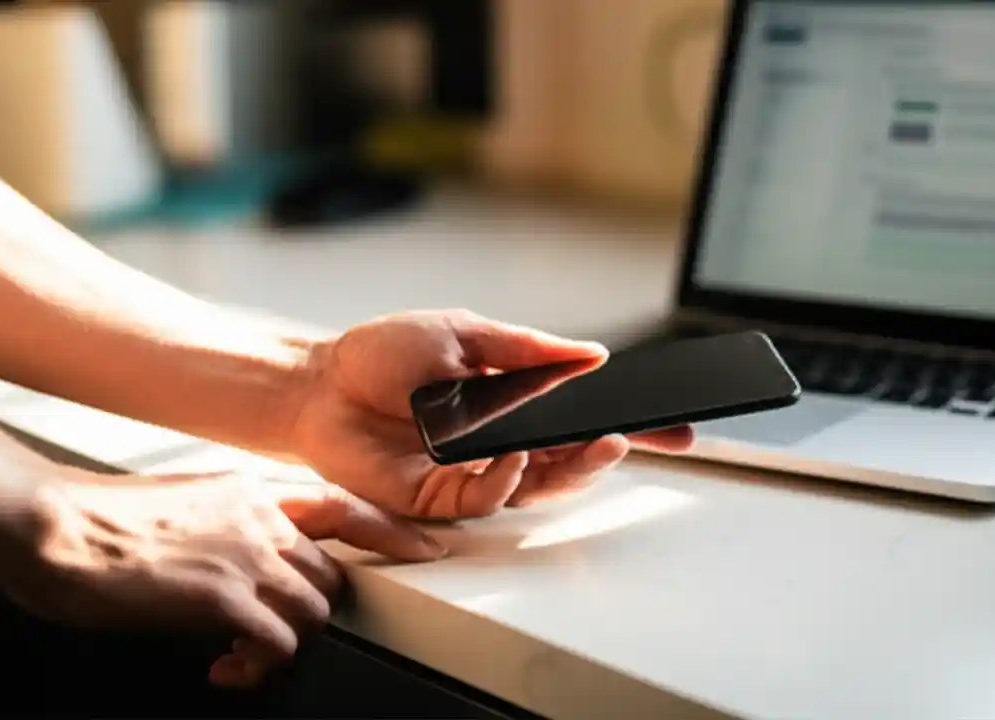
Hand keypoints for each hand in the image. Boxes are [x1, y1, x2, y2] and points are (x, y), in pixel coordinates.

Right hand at [5, 469, 442, 687]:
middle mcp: (262, 519)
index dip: (392, 531)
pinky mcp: (226, 596)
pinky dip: (260, 665)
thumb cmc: (105, 520)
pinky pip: (281, 643)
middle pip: (332, 575)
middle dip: (313, 611)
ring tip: (242, 656)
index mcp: (253, 491)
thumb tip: (250, 557)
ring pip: (316, 610)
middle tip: (272, 633)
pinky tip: (226, 668)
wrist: (57, 526)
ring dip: (286, 643)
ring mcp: (248, 556)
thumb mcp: (188, 501)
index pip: (344, 507)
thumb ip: (231, 520)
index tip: (427, 547)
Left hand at [286, 310, 693, 517]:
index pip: (581, 421)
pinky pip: (485, 495)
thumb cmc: (384, 354)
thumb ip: (528, 348)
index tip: (676, 425)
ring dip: (573, 468)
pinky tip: (514, 453)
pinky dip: (506, 476)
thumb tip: (592, 354)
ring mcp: (471, 473)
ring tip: (602, 443)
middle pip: (570, 461)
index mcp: (511, 405)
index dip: (629, 425)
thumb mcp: (465, 332)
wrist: (318, 380)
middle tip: (645, 437)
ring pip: (538, 487)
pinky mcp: (436, 498)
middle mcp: (499, 445)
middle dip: (613, 452)